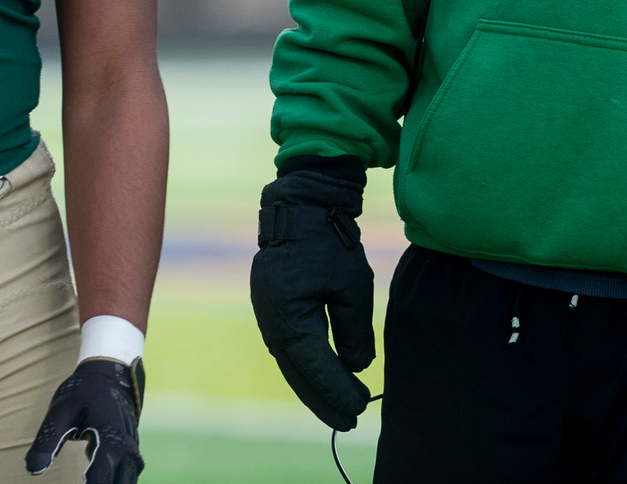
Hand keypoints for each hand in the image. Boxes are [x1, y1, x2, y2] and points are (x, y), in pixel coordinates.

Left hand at [26, 357, 145, 482]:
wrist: (110, 371)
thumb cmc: (82, 392)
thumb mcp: (60, 412)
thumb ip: (47, 441)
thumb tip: (32, 470)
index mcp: (109, 437)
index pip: (101, 478)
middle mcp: (126, 446)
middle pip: (122, 483)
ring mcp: (131, 448)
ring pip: (129, 480)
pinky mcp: (129, 449)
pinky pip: (129, 473)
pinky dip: (119, 482)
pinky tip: (106, 482)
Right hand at [249, 156, 375, 430]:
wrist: (303, 205)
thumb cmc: (330, 241)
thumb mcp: (353, 286)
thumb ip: (354, 331)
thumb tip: (356, 367)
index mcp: (288, 315)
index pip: (314, 367)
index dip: (337, 392)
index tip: (359, 409)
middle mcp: (271, 320)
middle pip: (297, 373)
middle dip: (323, 399)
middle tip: (349, 420)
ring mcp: (267, 313)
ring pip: (290, 362)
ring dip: (313, 385)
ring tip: (338, 406)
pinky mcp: (271, 306)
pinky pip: (288, 346)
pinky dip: (305, 365)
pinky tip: (322, 376)